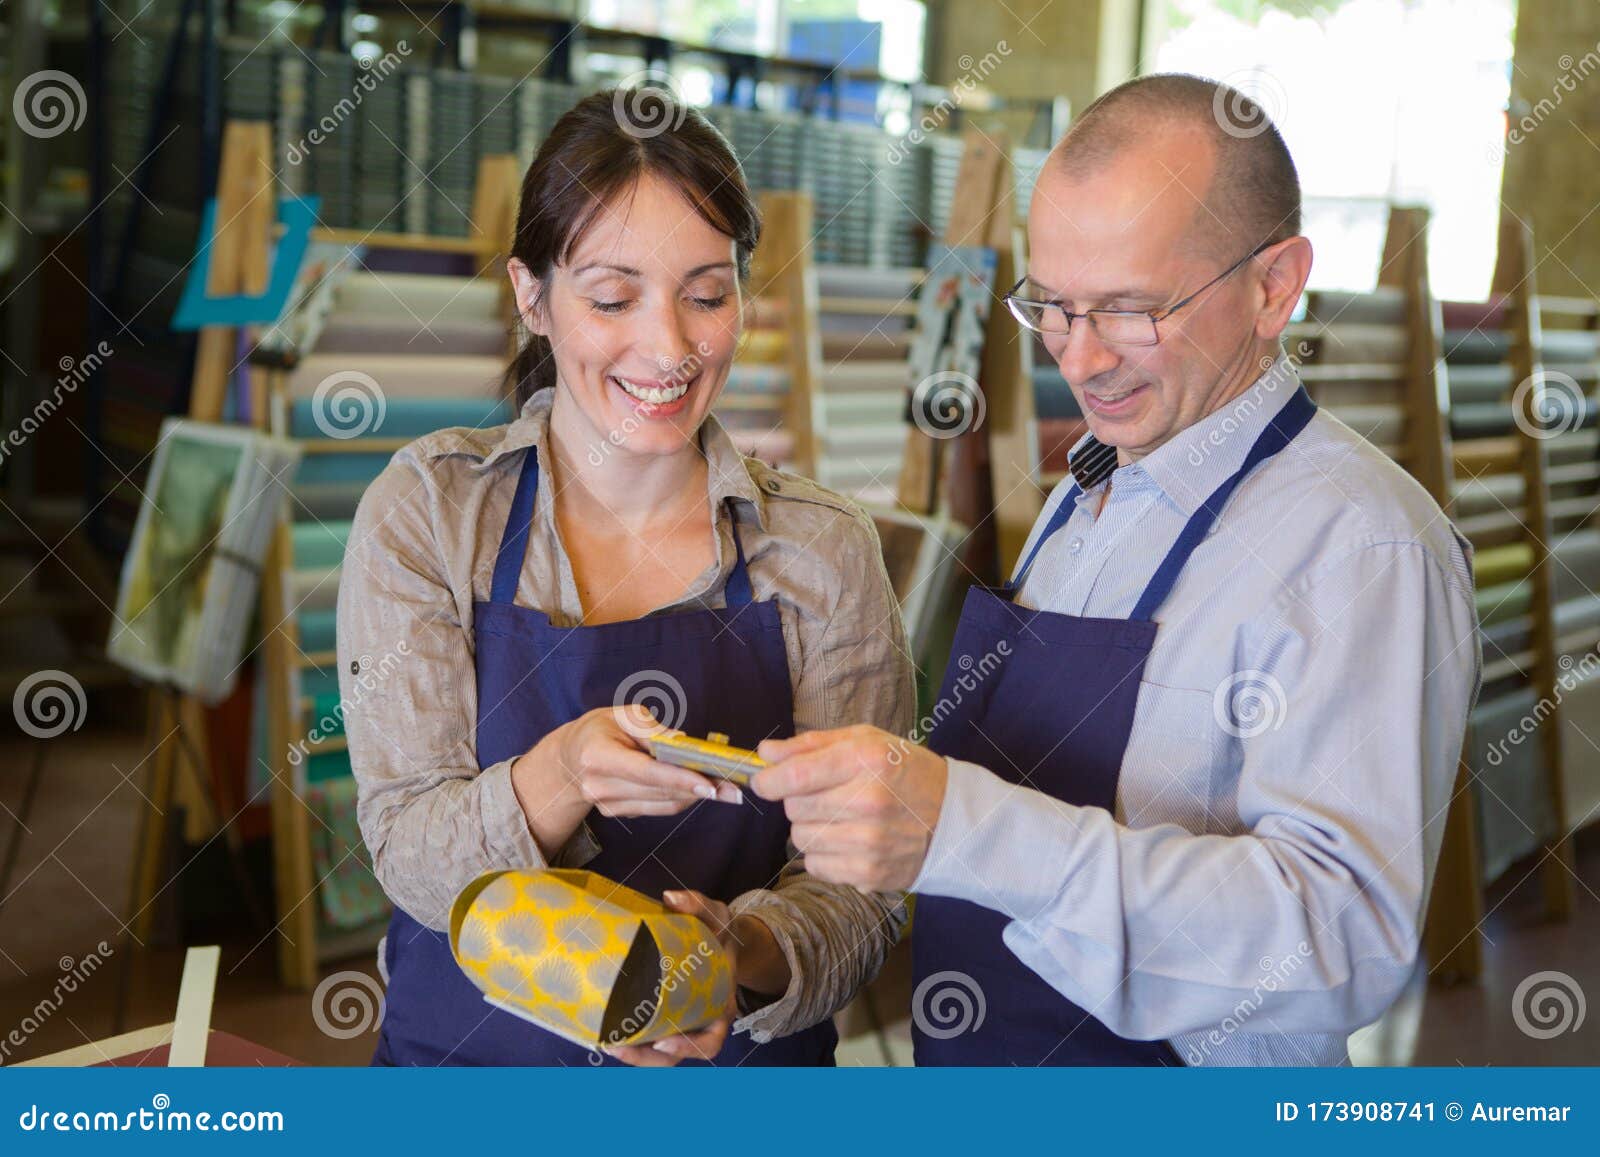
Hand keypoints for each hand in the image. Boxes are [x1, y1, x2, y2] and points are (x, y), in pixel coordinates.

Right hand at [510, 705, 739, 857]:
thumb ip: (652, 729)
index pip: (646, 772)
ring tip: (726, 788)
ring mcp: (608, 806)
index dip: (679, 779)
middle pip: (659, 791)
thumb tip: (683, 744)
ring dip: (696, 796)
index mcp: (597, 757)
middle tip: (733, 785)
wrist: (571, 757)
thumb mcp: (623, 715)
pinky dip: (682, 798)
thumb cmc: (602, 729)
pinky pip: (659, 809)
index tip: (709, 784)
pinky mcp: (619, 814)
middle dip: (699, 788)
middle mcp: (600, 787)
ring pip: (664, 804)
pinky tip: (700, 789)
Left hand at [603, 889, 741, 1066]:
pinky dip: (627, 1036)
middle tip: (617, 1047)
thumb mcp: (717, 915)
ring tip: (605, 1041)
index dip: (687, 1048)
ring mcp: (678, 1022)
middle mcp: (698, 1021)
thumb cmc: (719, 932)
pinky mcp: (660, 1015)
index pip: (709, 1042)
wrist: (717, 939)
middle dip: (644, 1059)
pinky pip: (645, 1034)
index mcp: (718, 1006)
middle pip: (673, 1056)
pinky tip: (604, 1028)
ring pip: (655, 1053)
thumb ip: (699, 904)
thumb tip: (670, 897)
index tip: (661, 1043)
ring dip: (631, 1053)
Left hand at [752, 725, 947, 891]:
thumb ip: (812, 744)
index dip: (769, 780)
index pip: (795, 775)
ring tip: (839, 818)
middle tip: (825, 795)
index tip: (765, 781)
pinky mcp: (868, 873)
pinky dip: (823, 854)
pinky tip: (847, 841)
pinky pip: (815, 865)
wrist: (954, 819)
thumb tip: (765, 753)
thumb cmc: (905, 772)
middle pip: (794, 807)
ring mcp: (869, 842)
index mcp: (867, 760)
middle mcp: (868, 801)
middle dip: (799, 799)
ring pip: (800, 838)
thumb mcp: (867, 741)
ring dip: (810, 827)